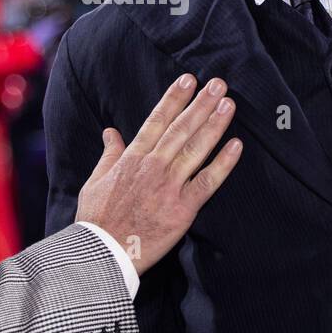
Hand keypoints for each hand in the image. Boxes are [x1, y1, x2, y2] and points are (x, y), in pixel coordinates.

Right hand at [76, 74, 241, 275]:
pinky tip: (236, 146)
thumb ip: (109, 154)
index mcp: (131, 158)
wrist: (102, 252)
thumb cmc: (97, 219)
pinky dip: (223, 163)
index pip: (157, 120)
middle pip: (181, 128)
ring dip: (214, 124)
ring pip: (196, 148)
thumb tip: (111, 132)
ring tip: (228, 104)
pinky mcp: (183, 209)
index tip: (189, 80)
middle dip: (201, 104)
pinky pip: (207, 182)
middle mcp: (152, 166)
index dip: (174, 98)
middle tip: (218, 84)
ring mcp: (169, 186)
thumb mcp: (95, 181)